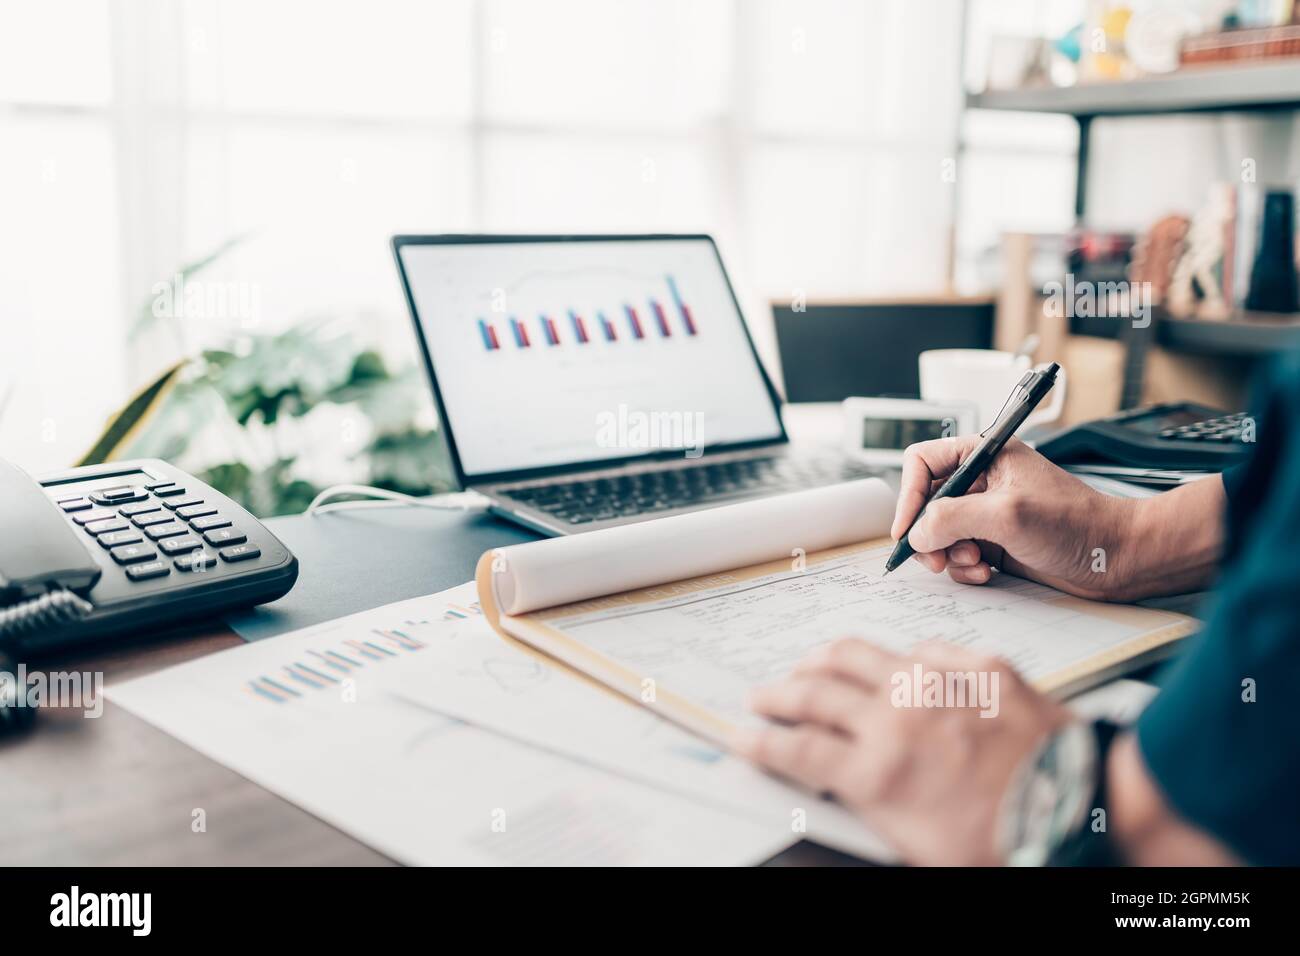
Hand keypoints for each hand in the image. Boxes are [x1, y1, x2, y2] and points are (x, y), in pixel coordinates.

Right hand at [738, 639, 1071, 864]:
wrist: (1088, 810)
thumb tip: (846, 787)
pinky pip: (925, 649)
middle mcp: (896, 719)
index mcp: (877, 774)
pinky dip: (902, 659)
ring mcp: (936, 684)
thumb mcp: (922, 848)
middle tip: (762, 695)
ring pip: (857, 653)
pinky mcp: (978, 666)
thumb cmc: (1010, 842)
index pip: (793, 750)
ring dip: (822, 659)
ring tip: (809, 664)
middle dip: (776, 694)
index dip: (759, 743)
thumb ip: (874, 807)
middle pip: (812, 692)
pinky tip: (899, 666)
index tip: (743, 736)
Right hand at [891, 436, 1128, 599]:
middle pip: (926, 503)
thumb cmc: (1078, 524)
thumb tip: (916, 534)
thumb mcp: (1006, 515)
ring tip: (974, 562)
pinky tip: (987, 572)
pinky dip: (964, 568)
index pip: (922, 463)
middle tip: (935, 558)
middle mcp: (982, 481)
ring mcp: (987, 513)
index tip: (907, 529)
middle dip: (928, 534)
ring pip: (938, 533)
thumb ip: (951, 519)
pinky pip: (957, 554)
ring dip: (948, 554)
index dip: (909, 495)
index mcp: (985, 455)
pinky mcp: (995, 542)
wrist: (1116, 559)